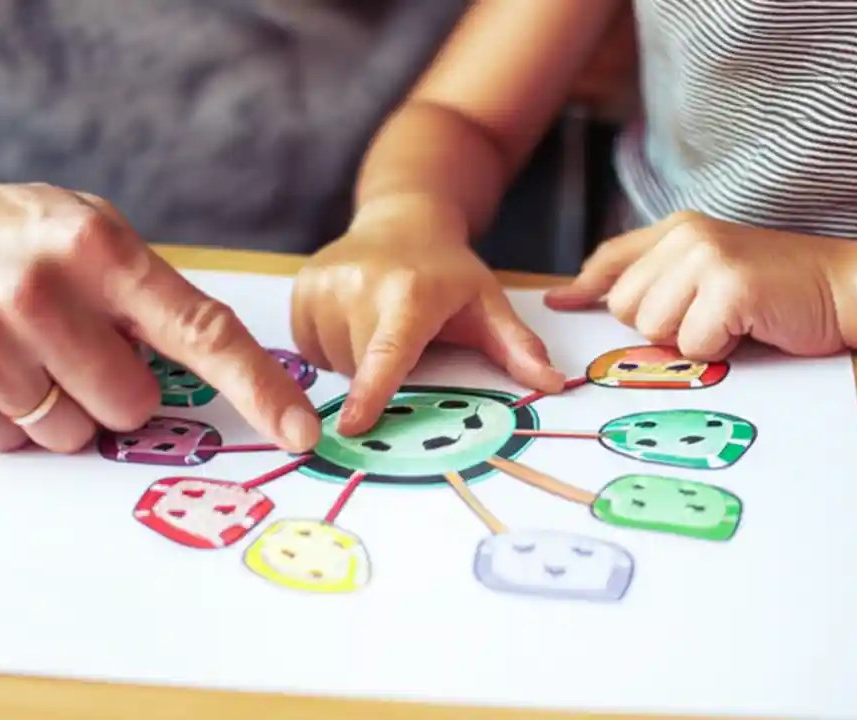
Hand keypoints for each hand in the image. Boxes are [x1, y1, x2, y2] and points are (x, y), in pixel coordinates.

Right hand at [0, 179, 318, 453]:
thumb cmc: (0, 232)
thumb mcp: (81, 228)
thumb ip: (144, 292)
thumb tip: (211, 369)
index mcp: (94, 248)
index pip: (201, 330)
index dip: (257, 387)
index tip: (300, 430)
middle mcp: (41, 293)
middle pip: (135, 405)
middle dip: (118, 389)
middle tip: (73, 345)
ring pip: (75, 434)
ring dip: (62, 406)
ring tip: (21, 350)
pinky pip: (15, 445)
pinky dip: (10, 419)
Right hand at [291, 195, 564, 434]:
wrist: (404, 218)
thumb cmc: (449, 273)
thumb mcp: (487, 305)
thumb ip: (517, 347)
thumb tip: (553, 384)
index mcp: (410, 294)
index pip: (389, 350)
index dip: (372, 390)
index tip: (353, 426)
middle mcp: (361, 284)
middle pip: (360, 367)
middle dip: (381, 370)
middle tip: (405, 339)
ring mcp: (326, 283)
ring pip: (333, 362)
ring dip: (354, 360)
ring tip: (378, 325)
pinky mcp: (303, 286)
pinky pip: (309, 346)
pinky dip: (330, 346)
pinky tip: (353, 320)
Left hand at [544, 211, 855, 358]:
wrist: (847, 288)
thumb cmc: (778, 291)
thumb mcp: (711, 272)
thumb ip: (658, 280)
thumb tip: (582, 298)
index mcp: (678, 230)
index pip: (612, 258)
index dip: (585, 286)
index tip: (562, 303)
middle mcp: (686, 236)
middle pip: (625, 307)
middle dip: (660, 327)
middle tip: (709, 319)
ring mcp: (707, 257)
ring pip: (654, 328)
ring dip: (691, 340)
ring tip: (731, 321)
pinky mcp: (730, 284)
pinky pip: (692, 343)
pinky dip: (719, 350)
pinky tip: (748, 329)